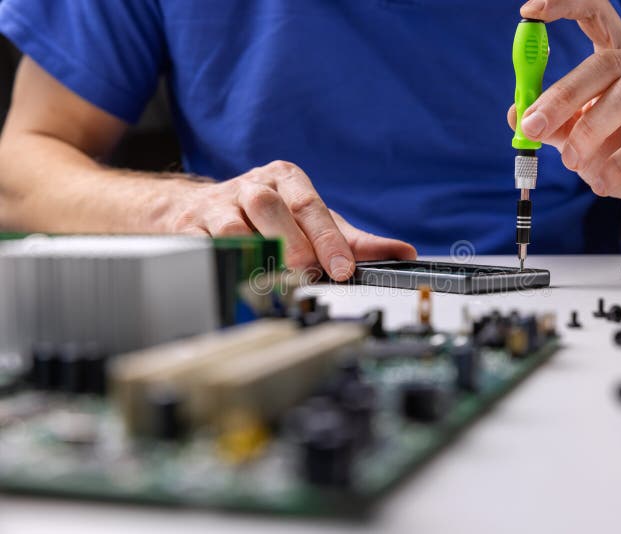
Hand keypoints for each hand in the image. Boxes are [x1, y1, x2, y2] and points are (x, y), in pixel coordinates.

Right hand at [165, 160, 415, 279]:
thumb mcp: (314, 223)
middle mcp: (251, 186)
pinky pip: (200, 246)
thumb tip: (404, 253)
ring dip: (257, 255)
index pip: (310, 205)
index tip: (342, 269)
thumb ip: (356, 241)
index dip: (327, 239)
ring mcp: (217, 206)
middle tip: (309, 274)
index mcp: (285, 179)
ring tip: (275, 280)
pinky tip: (234, 278)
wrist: (197, 209)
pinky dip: (217, 263)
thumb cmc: (269, 218)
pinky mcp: (188, 228)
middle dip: (292, 244)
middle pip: (270, 208)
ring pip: (234, 227)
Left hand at [510, 0, 620, 241]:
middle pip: (607, 62)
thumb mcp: (579, 145)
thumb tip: (517, 114)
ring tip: (572, 163)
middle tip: (534, 127)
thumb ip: (553, 127)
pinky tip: (603, 183)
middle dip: (563, 95)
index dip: (565, 5)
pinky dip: (620, 162)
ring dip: (590, 130)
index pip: (597, 15)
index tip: (529, 13)